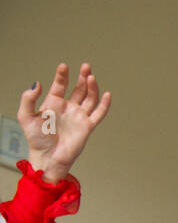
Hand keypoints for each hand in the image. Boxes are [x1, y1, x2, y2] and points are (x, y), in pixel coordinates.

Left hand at [18, 62, 111, 181]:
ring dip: (91, 87)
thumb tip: (38, 83)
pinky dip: (104, 104)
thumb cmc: (36, 138)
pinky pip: (99, 113)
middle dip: (82, 76)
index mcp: (53, 103)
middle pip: (78, 88)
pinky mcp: (87, 126)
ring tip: (91, 77)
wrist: (47, 156)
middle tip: (85, 66)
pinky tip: (107, 94)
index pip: (60, 85)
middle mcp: (68, 108)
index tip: (63, 66)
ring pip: (89, 98)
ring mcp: (79, 116)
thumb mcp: (25, 115)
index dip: (62, 75)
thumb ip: (28, 98)